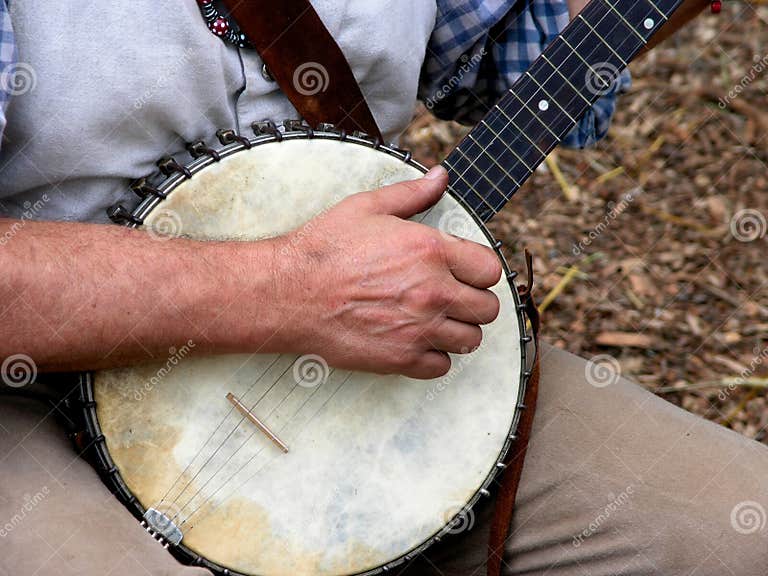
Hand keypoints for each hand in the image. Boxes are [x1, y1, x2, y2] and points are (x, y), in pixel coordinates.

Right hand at [275, 166, 501, 378]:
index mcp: (431, 251)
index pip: (490, 270)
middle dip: (474, 302)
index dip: (480, 271)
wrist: (289, 292)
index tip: (465, 273)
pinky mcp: (401, 359)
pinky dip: (433, 357)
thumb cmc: (324, 249)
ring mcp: (419, 329)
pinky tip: (416, 340)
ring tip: (436, 320)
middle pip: (487, 309)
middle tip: (453, 298)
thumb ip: (412, 194)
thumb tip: (440, 177)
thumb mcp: (368, 208)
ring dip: (457, 331)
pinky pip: (442, 367)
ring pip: (470, 340)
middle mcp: (433, 292)